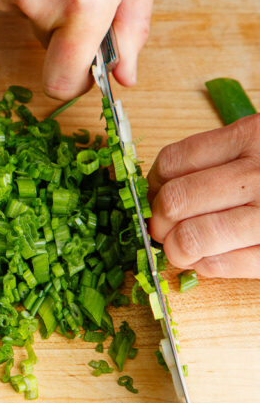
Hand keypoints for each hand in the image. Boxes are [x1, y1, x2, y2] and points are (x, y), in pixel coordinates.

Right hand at [0, 0, 158, 99]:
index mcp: (84, 4)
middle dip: (67, 24)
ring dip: (44, 0)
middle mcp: (37, 2)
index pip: (61, 82)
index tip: (84, 72)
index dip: (74, 83)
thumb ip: (131, 25)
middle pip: (49, 44)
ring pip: (27, 18)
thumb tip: (124, 76)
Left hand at [147, 115, 259, 278]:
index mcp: (252, 137)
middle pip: (174, 201)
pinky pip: (224, 264)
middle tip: (164, 230)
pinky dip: (206, 266)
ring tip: (184, 248)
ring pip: (192, 237)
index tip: (155, 198)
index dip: (152, 186)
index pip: (172, 163)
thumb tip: (158, 191)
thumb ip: (219, 158)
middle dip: (159, 222)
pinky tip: (211, 259)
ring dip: (177, 249)